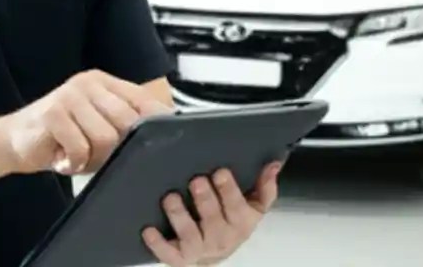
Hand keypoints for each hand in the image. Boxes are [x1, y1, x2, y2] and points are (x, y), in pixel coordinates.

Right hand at [0, 70, 170, 175]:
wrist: (10, 140)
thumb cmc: (59, 138)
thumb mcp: (96, 128)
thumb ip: (122, 126)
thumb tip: (158, 139)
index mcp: (103, 82)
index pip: (142, 99)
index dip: (157, 122)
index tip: (164, 141)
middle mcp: (87, 83)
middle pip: (128, 121)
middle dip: (119, 148)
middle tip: (98, 157)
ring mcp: (69, 96)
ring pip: (106, 138)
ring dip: (93, 159)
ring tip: (77, 156)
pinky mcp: (52, 114)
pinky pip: (80, 149)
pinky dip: (73, 163)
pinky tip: (61, 159)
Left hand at [141, 162, 281, 265]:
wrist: (216, 255)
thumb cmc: (232, 224)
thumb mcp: (253, 207)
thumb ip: (264, 187)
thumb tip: (273, 165)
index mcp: (241, 223)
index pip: (238, 208)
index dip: (229, 191)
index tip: (220, 172)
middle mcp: (221, 238)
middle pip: (214, 221)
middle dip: (205, 200)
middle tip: (196, 181)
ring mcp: (200, 249)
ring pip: (191, 236)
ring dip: (180, 217)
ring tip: (171, 198)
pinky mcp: (180, 258)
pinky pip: (169, 254)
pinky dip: (158, 244)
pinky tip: (148, 230)